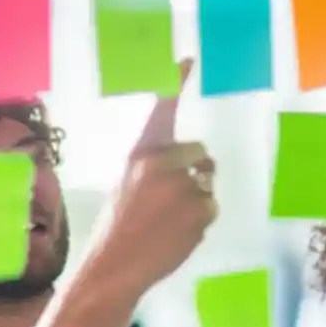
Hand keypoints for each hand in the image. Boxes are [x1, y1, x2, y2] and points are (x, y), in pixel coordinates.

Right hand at [86, 59, 217, 292]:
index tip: (189, 59)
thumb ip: (154, 169)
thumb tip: (191, 166)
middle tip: (171, 202)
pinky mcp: (201, 210)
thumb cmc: (117, 228)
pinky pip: (212, 209)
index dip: (176, 83)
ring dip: (196, 202)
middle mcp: (164, 163)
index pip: (161, 111)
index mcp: (141, 154)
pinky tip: (177, 235)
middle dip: (195, 172)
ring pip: (207, 185)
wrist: (113, 267)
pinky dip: (200, 222)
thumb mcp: (126, 185)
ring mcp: (185, 186)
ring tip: (168, 223)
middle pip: (200, 154)